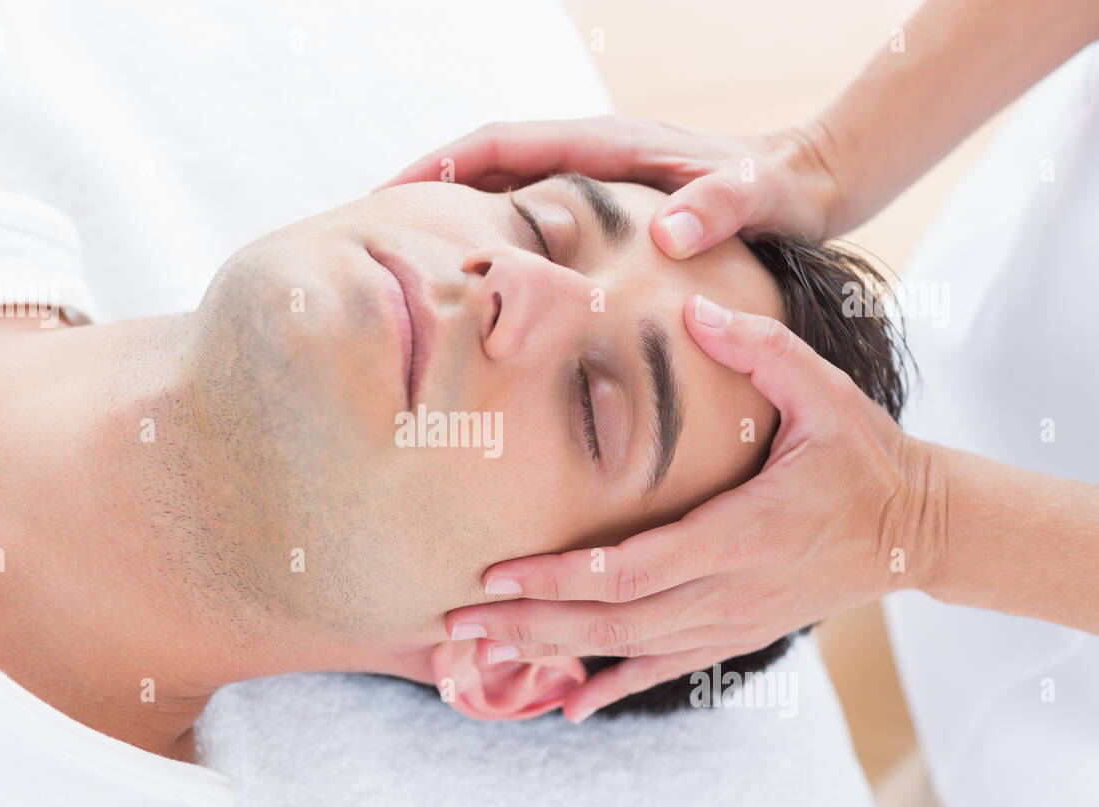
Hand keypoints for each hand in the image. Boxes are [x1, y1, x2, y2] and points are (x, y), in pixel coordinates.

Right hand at [379, 115, 844, 257]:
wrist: (808, 182)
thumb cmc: (781, 192)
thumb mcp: (760, 198)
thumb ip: (720, 209)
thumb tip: (665, 234)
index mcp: (606, 146)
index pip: (501, 145)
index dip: (442, 167)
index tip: (390, 197)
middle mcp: (588, 157)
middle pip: (483, 168)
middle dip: (425, 196)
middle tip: (371, 238)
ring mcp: (590, 182)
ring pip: (501, 196)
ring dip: (453, 223)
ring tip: (405, 270)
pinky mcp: (600, 209)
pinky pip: (528, 220)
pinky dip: (493, 243)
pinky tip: (476, 287)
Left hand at [443, 295, 941, 722]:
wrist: (917, 529)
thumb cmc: (864, 456)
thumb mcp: (825, 392)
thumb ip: (760, 350)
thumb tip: (692, 311)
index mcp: (742, 532)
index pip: (635, 568)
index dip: (562, 577)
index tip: (497, 573)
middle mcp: (731, 591)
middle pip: (614, 621)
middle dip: (531, 623)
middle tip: (458, 621)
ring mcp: (734, 622)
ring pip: (630, 652)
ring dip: (554, 655)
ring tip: (483, 655)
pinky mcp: (738, 635)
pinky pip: (666, 669)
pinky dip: (614, 686)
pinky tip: (569, 705)